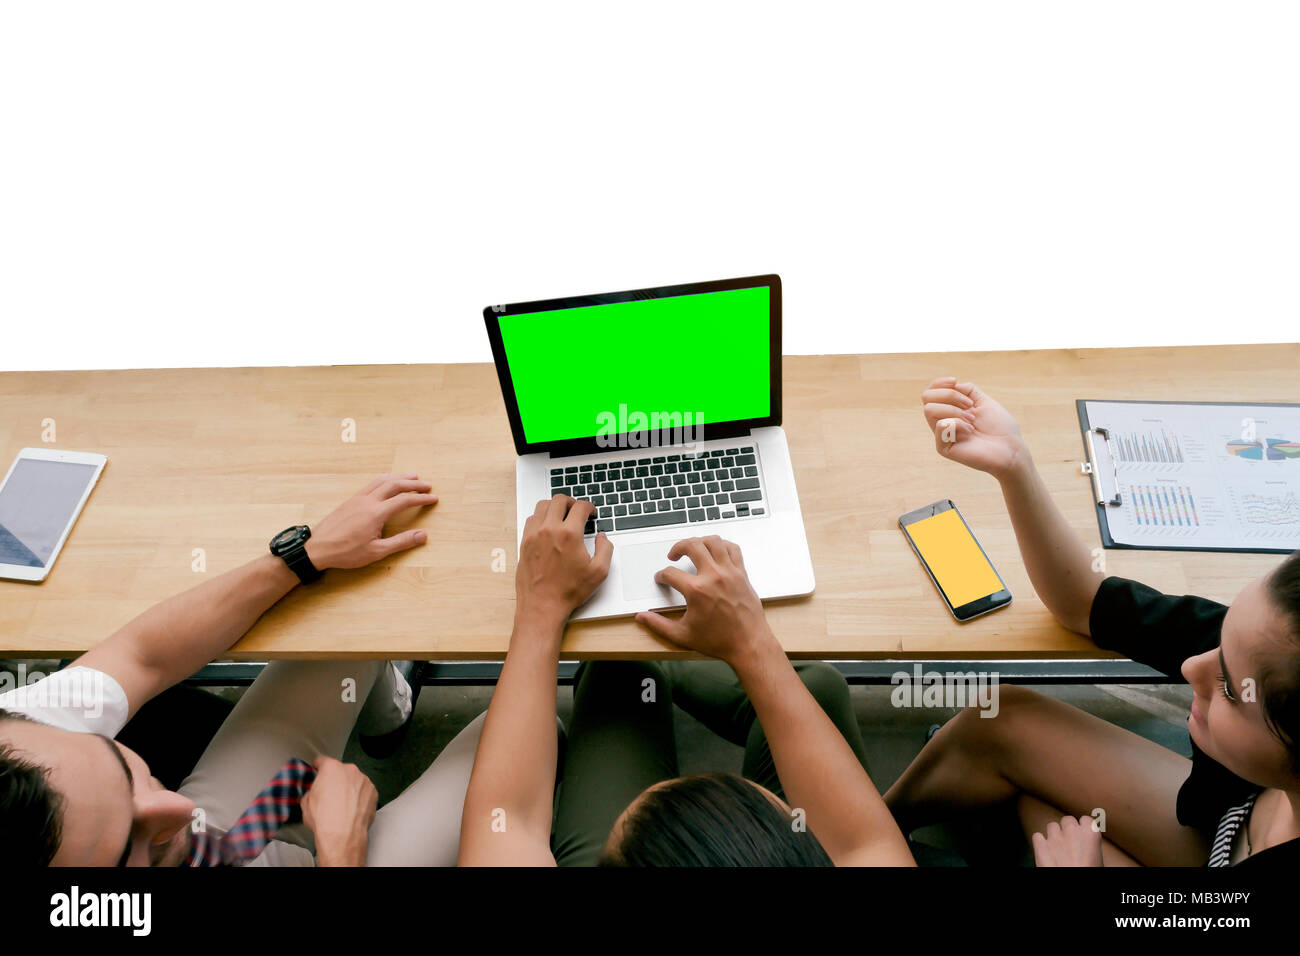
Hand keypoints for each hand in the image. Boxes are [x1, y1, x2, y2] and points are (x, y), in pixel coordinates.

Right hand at [301, 756, 377, 866]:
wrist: (342, 835)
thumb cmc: (324, 819)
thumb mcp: (306, 803)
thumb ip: (311, 791)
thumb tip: (314, 792)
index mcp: (331, 768)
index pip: (322, 761)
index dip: (318, 768)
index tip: (317, 771)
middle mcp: (350, 770)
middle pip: (340, 771)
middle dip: (335, 780)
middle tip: (330, 794)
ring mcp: (364, 780)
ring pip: (354, 780)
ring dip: (349, 788)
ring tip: (343, 805)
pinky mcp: (374, 792)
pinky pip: (364, 791)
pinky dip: (360, 797)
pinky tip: (353, 809)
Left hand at [304, 474, 437, 569]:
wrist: (317, 548)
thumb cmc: (346, 552)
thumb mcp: (376, 552)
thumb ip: (401, 542)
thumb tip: (423, 535)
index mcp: (376, 513)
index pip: (404, 500)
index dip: (421, 498)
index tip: (433, 498)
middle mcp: (368, 501)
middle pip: (395, 485)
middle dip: (413, 484)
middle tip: (427, 485)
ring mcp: (358, 498)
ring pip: (382, 481)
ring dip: (399, 478)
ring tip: (411, 477)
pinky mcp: (351, 500)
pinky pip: (371, 484)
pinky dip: (384, 480)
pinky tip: (387, 482)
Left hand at [515, 496, 612, 620]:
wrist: (542, 605)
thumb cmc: (568, 591)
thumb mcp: (598, 572)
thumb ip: (605, 549)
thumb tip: (602, 537)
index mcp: (569, 534)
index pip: (580, 506)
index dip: (589, 506)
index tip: (591, 512)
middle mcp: (549, 530)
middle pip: (559, 500)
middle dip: (572, 502)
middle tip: (577, 510)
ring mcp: (534, 535)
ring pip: (542, 505)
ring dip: (554, 506)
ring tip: (562, 515)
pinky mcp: (524, 542)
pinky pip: (531, 519)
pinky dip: (541, 517)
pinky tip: (548, 525)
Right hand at [635, 536, 774, 665]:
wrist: (748, 645)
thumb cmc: (719, 641)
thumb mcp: (683, 635)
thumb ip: (659, 625)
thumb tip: (642, 617)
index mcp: (697, 591)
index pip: (671, 573)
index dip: (661, 576)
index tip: (662, 579)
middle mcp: (713, 577)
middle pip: (691, 546)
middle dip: (678, 547)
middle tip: (673, 554)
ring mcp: (730, 573)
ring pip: (714, 542)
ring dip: (700, 541)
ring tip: (693, 548)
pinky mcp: (742, 574)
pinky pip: (733, 549)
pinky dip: (723, 545)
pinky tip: (716, 551)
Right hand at [922, 377, 1026, 479]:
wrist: (1010, 448)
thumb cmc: (1000, 427)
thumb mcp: (983, 401)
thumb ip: (967, 390)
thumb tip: (953, 385)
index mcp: (950, 410)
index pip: (931, 392)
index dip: (939, 383)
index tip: (955, 381)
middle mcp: (943, 421)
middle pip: (926, 397)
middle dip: (949, 395)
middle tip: (969, 405)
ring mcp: (942, 435)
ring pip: (929, 409)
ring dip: (954, 410)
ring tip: (972, 420)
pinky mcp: (943, 447)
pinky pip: (941, 425)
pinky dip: (958, 423)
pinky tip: (970, 432)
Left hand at [1031, 814, 1103, 866]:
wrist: (1072, 886)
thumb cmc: (1089, 873)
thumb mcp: (1099, 860)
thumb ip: (1091, 847)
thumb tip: (1087, 848)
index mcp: (1090, 833)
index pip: (1086, 820)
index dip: (1083, 829)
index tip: (1082, 837)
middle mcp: (1072, 830)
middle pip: (1067, 820)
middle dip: (1067, 830)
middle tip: (1069, 844)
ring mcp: (1054, 837)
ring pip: (1052, 826)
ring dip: (1053, 835)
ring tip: (1057, 848)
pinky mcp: (1040, 845)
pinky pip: (1037, 836)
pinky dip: (1040, 843)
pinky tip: (1044, 852)